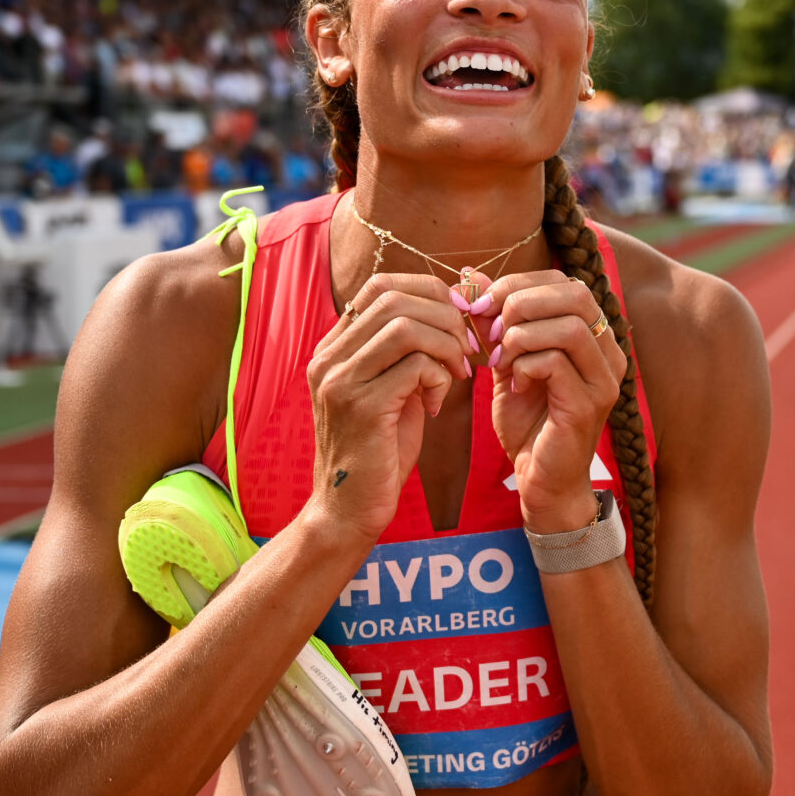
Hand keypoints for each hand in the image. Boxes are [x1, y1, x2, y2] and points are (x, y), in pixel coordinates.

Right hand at [300, 274, 471, 547]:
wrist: (349, 509)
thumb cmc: (380, 449)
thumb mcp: (394, 388)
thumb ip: (411, 351)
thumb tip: (453, 304)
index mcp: (333, 347)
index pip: (381, 286)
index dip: (429, 292)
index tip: (459, 319)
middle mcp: (328, 357)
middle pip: (394, 298)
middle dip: (444, 317)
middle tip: (466, 350)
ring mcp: (339, 380)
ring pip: (406, 326)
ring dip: (446, 346)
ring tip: (456, 375)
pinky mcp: (360, 407)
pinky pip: (414, 366)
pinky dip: (438, 378)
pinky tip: (436, 405)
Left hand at [465, 270, 625, 531]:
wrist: (540, 483)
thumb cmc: (527, 423)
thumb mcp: (508, 363)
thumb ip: (496, 323)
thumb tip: (472, 279)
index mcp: (595, 337)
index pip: (566, 282)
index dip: (521, 283)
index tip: (482, 303)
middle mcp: (610, 353)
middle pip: (575, 295)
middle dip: (521, 302)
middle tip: (488, 326)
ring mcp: (605, 380)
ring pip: (568, 326)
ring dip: (521, 336)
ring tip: (500, 358)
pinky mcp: (589, 405)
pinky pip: (556, 362)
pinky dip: (525, 364)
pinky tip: (514, 384)